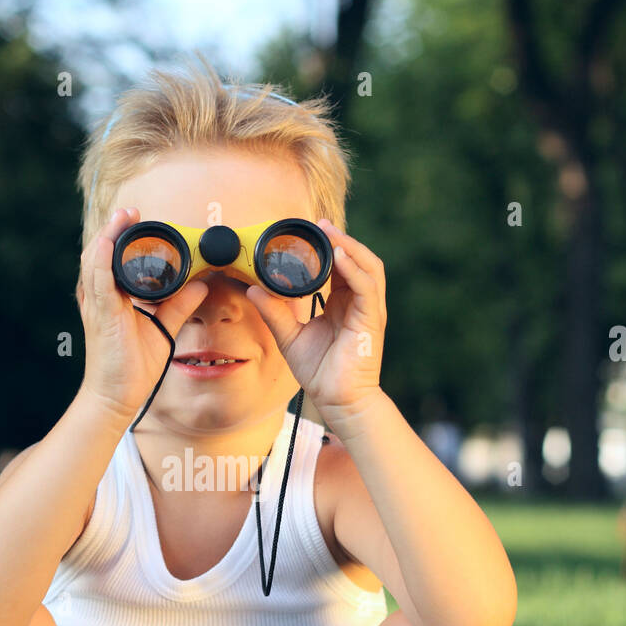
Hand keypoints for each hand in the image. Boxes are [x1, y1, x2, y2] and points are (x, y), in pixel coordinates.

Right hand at [76, 208, 209, 420]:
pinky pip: (98, 281)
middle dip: (114, 228)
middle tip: (132, 210)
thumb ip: (180, 304)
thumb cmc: (132, 366)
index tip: (139, 219)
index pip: (112, 259)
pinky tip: (108, 242)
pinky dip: (102, 259)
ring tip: (122, 215)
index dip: (122, 237)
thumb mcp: (163, 327)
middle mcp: (99, 297)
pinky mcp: (101, 315)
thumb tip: (202, 285)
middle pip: (100, 252)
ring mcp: (97, 305)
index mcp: (110, 297)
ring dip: (108, 234)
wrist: (117, 395)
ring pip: (95, 260)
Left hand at [244, 218, 386, 426]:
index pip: (340, 266)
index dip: (328, 247)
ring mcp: (368, 310)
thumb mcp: (290, 337)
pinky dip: (353, 269)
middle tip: (318, 224)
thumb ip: (274, 312)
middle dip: (340, 239)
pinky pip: (366, 287)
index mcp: (342, 303)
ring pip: (368, 267)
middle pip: (357, 260)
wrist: (338, 401)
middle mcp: (358, 302)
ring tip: (330, 232)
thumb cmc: (321, 372)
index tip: (308, 232)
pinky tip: (339, 256)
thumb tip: (253, 290)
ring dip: (350, 247)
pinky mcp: (372, 320)